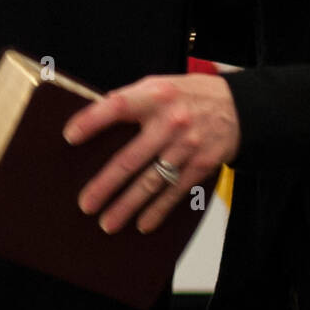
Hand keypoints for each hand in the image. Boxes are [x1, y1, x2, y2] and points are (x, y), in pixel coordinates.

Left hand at [63, 73, 239, 234]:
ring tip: (107, 222)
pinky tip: (143, 223)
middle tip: (86, 204)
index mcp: (156, 96)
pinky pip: (174, 192)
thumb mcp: (161, 85)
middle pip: (131, 158)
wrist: (239, 108)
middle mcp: (171, 122)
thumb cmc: (192, 95)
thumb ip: (132, 99)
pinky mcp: (200, 165)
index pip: (118, 106)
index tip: (70, 137)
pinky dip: (158, 210)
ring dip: (127, 205)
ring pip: (151, 182)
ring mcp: (186, 146)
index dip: (92, 120)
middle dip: (106, 184)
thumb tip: (95, 117)